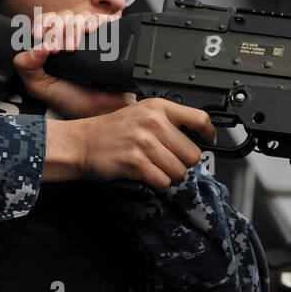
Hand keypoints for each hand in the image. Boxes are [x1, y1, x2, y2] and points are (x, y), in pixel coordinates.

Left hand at [12, 11, 135, 118]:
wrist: (100, 111)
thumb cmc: (70, 99)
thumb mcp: (39, 86)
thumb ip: (26, 66)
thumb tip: (37, 46)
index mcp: (52, 44)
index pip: (45, 21)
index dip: (42, 25)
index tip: (40, 37)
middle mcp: (71, 38)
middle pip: (63, 16)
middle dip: (57, 30)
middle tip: (58, 50)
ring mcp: (90, 38)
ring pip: (80, 17)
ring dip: (73, 28)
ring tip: (73, 49)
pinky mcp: (109, 39)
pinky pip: (103, 20)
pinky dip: (96, 21)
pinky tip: (90, 31)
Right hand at [43, 98, 216, 190]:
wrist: (81, 143)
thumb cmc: (111, 130)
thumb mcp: (141, 113)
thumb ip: (168, 120)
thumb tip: (197, 136)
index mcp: (158, 107)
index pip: (199, 119)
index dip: (209, 133)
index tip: (209, 140)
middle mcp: (153, 122)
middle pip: (192, 153)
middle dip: (183, 162)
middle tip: (168, 159)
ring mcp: (144, 142)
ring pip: (179, 170)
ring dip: (169, 174)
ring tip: (154, 166)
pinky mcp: (136, 162)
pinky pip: (163, 181)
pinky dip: (158, 183)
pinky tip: (148, 175)